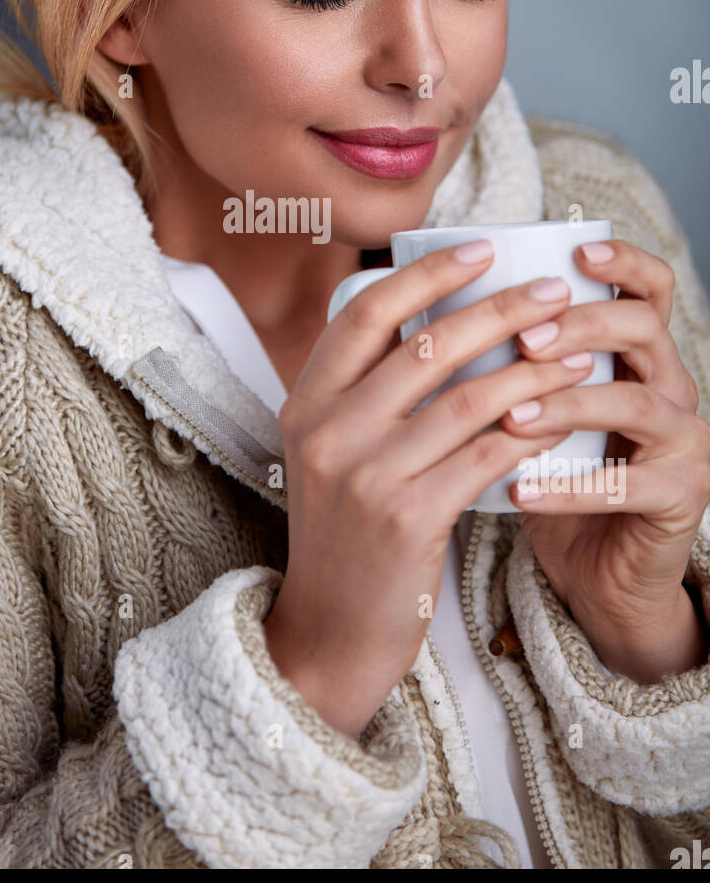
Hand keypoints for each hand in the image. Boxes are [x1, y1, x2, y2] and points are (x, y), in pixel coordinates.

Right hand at [266, 241, 592, 737]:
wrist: (329, 632)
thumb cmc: (345, 535)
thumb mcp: (329, 453)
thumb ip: (366, 394)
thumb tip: (443, 323)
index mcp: (304, 403)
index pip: (365, 312)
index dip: (428, 274)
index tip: (483, 249)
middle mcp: (326, 432)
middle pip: (426, 346)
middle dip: (501, 309)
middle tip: (555, 291)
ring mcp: (363, 475)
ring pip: (468, 398)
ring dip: (534, 370)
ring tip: (577, 350)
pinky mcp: (407, 519)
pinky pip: (486, 457)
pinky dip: (531, 433)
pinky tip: (563, 420)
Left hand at [500, 237, 709, 679]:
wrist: (598, 572)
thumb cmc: (554, 477)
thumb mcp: (532, 410)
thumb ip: (508, 364)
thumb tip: (428, 314)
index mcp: (637, 355)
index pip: (648, 288)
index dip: (622, 262)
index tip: (574, 254)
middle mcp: (670, 386)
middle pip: (643, 328)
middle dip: (580, 326)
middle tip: (523, 339)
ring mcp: (683, 441)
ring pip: (636, 403)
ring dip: (568, 404)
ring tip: (510, 416)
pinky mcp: (680, 497)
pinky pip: (626, 484)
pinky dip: (568, 486)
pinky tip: (519, 489)